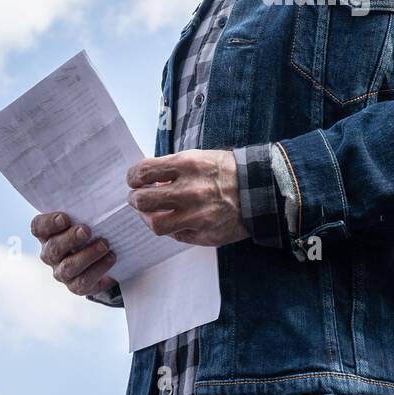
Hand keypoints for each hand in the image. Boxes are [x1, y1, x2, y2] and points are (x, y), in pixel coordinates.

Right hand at [30, 210, 116, 296]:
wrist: (105, 257)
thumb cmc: (94, 230)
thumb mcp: (89, 216)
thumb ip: (87, 206)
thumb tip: (100, 187)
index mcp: (49, 233)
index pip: (38, 227)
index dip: (48, 223)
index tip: (64, 217)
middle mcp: (51, 253)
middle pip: (53, 248)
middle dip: (70, 239)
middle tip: (86, 230)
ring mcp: (61, 271)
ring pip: (68, 267)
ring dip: (87, 255)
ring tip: (104, 244)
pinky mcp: (76, 286)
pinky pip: (83, 281)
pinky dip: (98, 269)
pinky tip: (111, 258)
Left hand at [126, 149, 247, 247]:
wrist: (260, 189)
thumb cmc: (227, 171)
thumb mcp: (199, 157)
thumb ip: (172, 167)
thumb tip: (149, 179)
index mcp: (187, 165)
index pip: (143, 172)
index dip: (133, 178)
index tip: (134, 181)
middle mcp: (190, 191)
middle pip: (143, 201)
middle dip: (135, 199)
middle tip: (137, 198)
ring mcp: (198, 215)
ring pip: (156, 224)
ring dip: (148, 218)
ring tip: (151, 213)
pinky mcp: (205, 234)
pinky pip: (177, 236)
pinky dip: (173, 229)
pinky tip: (176, 221)